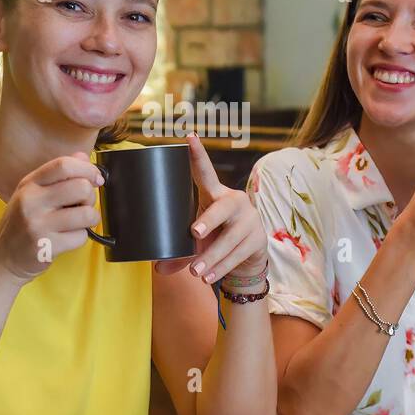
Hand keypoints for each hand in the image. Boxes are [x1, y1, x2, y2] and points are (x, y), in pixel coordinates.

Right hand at [0, 153, 102, 283]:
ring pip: (86, 213)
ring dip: (91, 218)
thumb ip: (57, 175)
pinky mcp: (46, 246)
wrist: (1, 258)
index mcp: (29, 184)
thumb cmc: (21, 224)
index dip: (87, 169)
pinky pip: (81, 237)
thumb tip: (84, 158)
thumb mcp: (32, 194)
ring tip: (80, 222)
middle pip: (80, 187)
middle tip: (84, 204)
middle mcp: (31, 201)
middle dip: (91, 196)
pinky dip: (81, 237)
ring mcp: (37, 224)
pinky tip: (68, 237)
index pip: (63, 165)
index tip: (96, 178)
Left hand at [155, 134, 267, 284]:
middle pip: (222, 209)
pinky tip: (209, 277)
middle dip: (209, 221)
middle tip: (194, 233)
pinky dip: (220, 268)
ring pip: (228, 240)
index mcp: (216, 194)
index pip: (206, 172)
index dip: (198, 155)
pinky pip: (236, 255)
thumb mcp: (199, 241)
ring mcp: (249, 220)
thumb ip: (179, 254)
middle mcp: (234, 202)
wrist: (250, 253)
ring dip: (211, 257)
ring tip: (196, 272)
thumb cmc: (217, 237)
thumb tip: (157, 268)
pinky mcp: (257, 239)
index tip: (189, 138)